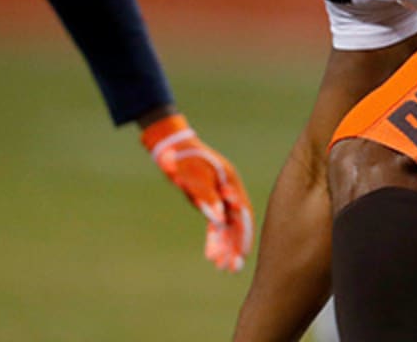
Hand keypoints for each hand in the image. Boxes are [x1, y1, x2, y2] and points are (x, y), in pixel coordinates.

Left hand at [141, 114, 253, 271]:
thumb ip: (207, 195)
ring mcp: (220, 198)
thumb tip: (219, 217)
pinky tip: (211, 256)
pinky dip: (213, 240)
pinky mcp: (208, 203)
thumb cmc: (184, 157)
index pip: (243, 213)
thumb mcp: (195, 174)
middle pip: (237, 224)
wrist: (173, 148)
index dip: (244, 234)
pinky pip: (214, 226)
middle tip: (235, 268)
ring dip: (225, 247)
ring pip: (226, 228)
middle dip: (236, 247)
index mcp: (232, 183)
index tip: (243, 253)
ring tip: (223, 268)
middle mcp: (230, 192)